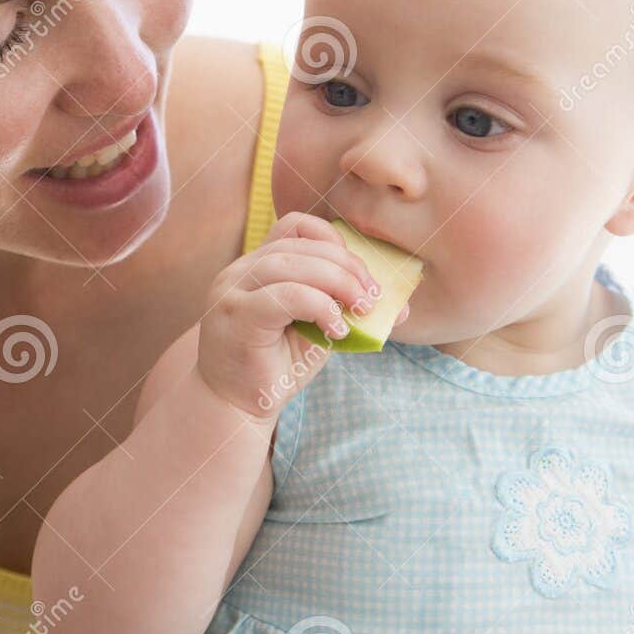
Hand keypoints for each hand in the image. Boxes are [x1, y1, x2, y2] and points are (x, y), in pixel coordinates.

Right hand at [196, 211, 383, 418]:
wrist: (235, 406)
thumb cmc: (276, 366)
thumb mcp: (317, 329)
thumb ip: (345, 309)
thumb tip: (401, 307)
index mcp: (256, 265)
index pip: (295, 226)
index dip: (334, 242)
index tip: (361, 276)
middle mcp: (239, 271)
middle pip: (299, 245)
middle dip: (346, 267)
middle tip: (372, 297)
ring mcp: (232, 291)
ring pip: (291, 264)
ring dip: (337, 283)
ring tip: (360, 310)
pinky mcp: (237, 316)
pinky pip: (286, 296)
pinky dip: (320, 307)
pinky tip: (337, 330)